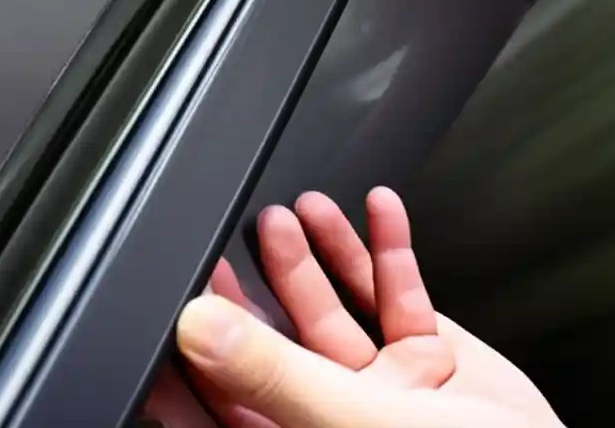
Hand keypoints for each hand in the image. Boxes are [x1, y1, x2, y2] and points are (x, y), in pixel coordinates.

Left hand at [172, 188, 562, 427]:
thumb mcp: (354, 421)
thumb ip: (276, 375)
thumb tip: (196, 330)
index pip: (227, 391)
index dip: (199, 342)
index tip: (182, 287)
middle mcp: (334, 412)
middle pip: (280, 337)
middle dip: (266, 277)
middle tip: (250, 224)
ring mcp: (385, 383)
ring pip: (340, 306)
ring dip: (325, 252)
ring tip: (304, 207)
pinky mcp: (433, 356)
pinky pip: (401, 295)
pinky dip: (390, 251)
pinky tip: (378, 210)